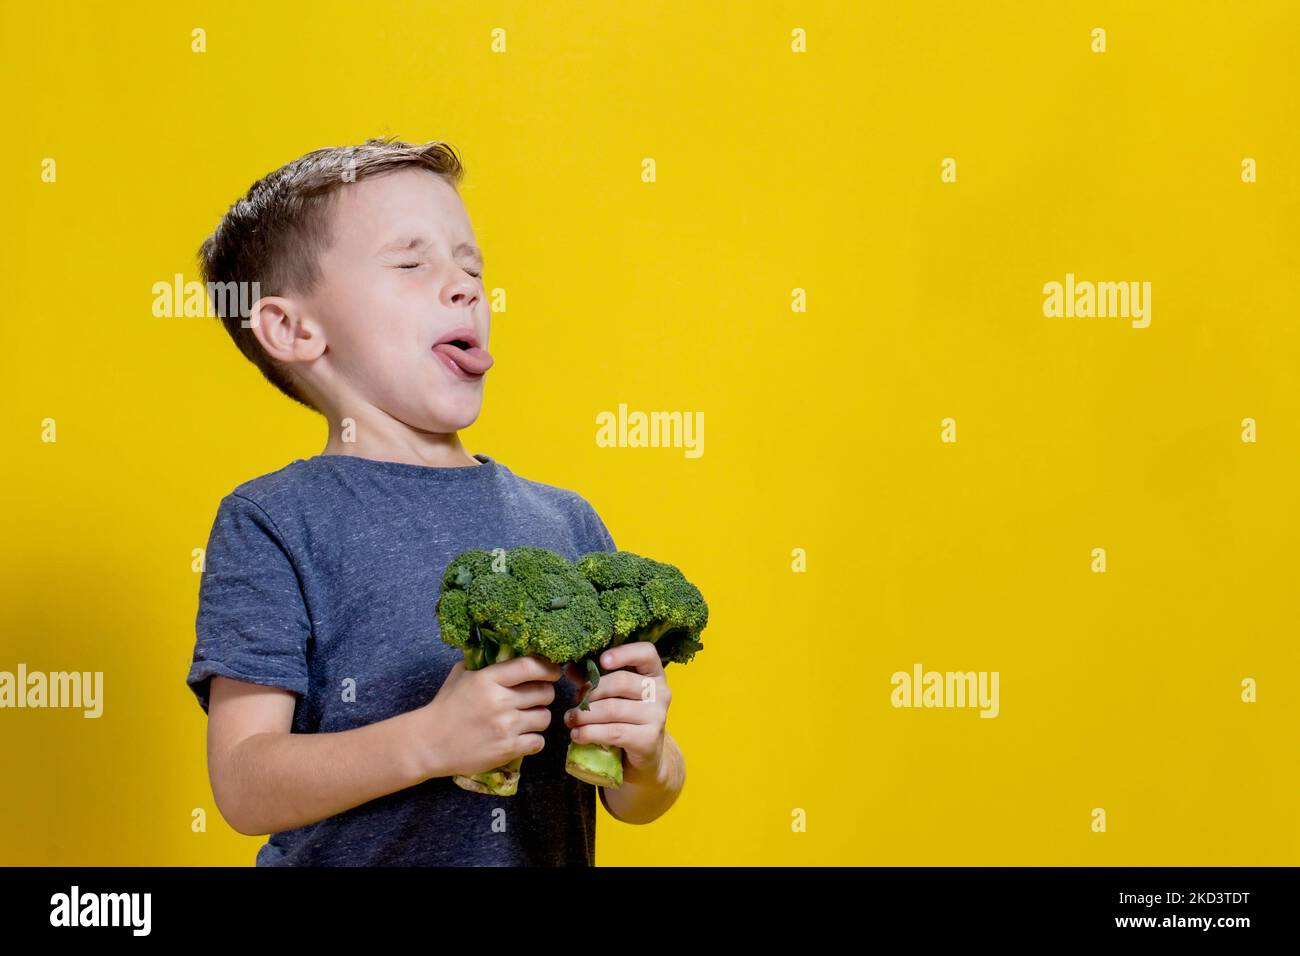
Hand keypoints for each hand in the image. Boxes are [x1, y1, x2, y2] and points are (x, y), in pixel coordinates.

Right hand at [417, 655, 560, 779]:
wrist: (428, 744)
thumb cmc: (444, 708)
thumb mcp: (460, 677)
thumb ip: (482, 664)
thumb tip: (503, 651)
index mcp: (488, 679)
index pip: (530, 666)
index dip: (548, 668)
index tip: (552, 671)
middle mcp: (500, 701)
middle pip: (545, 692)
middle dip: (544, 694)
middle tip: (536, 698)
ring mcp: (505, 726)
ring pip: (545, 717)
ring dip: (539, 718)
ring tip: (527, 719)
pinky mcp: (507, 749)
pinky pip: (538, 742)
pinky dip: (533, 740)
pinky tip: (523, 738)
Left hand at [562, 642, 669, 781]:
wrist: (644, 757)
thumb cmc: (625, 719)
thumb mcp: (611, 696)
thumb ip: (593, 680)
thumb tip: (569, 667)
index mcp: (654, 674)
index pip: (646, 652)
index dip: (623, 653)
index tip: (601, 660)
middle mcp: (661, 692)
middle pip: (620, 682)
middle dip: (590, 692)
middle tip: (574, 703)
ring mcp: (657, 716)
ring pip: (613, 709)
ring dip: (585, 715)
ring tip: (570, 720)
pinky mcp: (649, 739)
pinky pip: (614, 732)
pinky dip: (590, 733)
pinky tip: (577, 735)